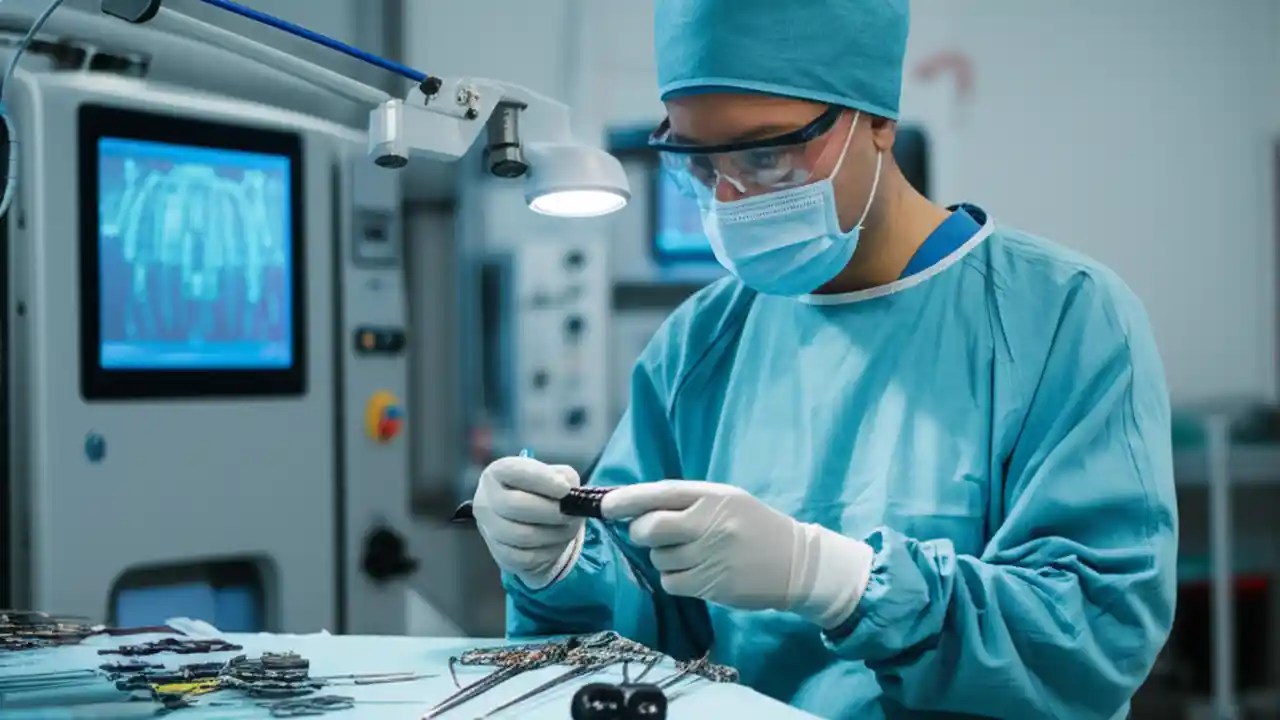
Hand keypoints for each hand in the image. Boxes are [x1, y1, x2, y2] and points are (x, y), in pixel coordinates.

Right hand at [472, 456, 584, 588]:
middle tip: (570, 512)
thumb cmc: (540, 491)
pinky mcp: (500, 554)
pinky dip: (548, 551)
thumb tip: (570, 491)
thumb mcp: (553, 475)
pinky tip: (558, 541)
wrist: (527, 520)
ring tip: (568, 527)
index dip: (542, 479)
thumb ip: (563, 476)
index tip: (565, 489)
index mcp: (496, 473)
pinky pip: (527, 557)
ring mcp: (489, 530)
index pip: (513, 472)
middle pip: (515, 506)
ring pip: (522, 535)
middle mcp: (486, 500)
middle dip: (550, 510)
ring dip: (554, 533)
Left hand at [601, 480, 872, 628]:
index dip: (628, 499)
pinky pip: (671, 582)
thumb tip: (634, 507)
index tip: (606, 506)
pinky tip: (696, 572)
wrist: (796, 562)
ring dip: (664, 557)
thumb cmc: (753, 526)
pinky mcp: (713, 585)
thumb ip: (685, 501)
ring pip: (659, 558)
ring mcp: (712, 555)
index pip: (660, 494)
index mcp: (714, 496)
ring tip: (690, 553)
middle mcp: (710, 524)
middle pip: (650, 528)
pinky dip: (675, 579)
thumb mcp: (727, 500)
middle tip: (651, 534)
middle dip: (641, 532)